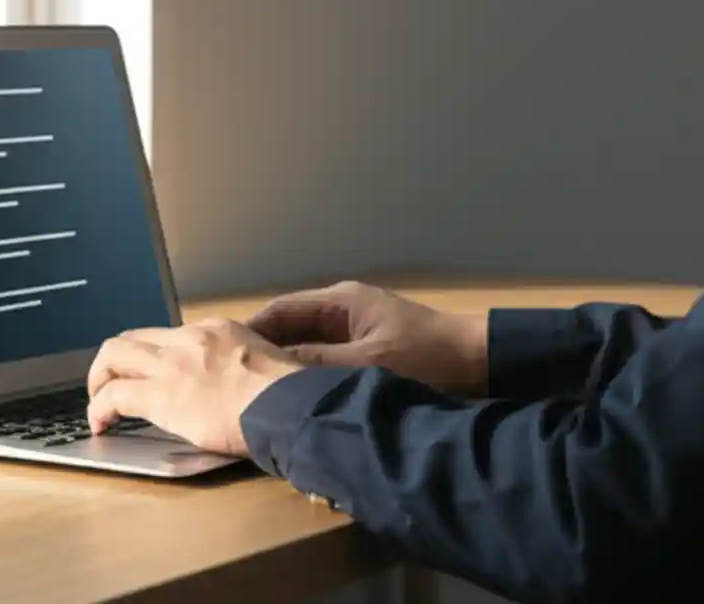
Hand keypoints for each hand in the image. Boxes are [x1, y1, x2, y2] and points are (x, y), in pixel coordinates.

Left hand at [86, 318, 302, 455]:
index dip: (153, 357)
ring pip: (113, 355)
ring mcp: (172, 364)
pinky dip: (99, 407)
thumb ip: (244, 368)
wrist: (289, 405)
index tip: (152, 376)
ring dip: (99, 379)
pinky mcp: (161, 395)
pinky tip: (101, 423)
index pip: (170, 336)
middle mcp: (188, 339)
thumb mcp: (266, 364)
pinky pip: (113, 395)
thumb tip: (240, 387)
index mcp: (216, 331)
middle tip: (109, 383)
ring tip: (97, 404)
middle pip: (133, 338)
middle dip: (114, 360)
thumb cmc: (289, 394)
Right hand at [247, 281, 488, 395]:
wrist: (480, 365)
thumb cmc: (425, 359)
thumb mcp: (366, 364)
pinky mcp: (366, 354)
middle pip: (289, 329)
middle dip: (263, 352)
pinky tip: (295, 399)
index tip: (222, 356)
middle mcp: (342, 312)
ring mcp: (355, 333)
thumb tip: (268, 370)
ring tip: (256, 391)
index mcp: (340, 303)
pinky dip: (307, 377)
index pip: (279, 311)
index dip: (249, 332)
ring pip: (305, 348)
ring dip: (286, 367)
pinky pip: (324, 362)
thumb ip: (316, 364)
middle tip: (232, 379)